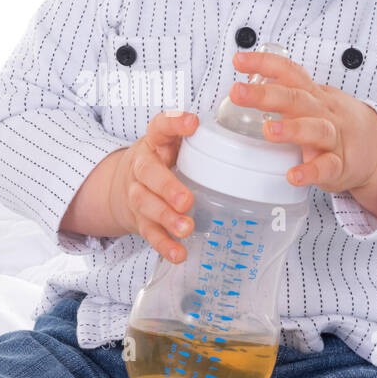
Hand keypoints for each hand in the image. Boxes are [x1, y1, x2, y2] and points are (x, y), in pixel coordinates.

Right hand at [105, 110, 199, 261]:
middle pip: (148, 174)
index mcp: (154, 143)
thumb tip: (255, 137)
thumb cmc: (161, 162)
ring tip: (186, 228)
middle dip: (167, 188)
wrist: (120, 186)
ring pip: (146, 205)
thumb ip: (201, 141)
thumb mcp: (173, 144)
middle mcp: (141, 167)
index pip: (160, 127)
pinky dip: (164, 245)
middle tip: (186, 200)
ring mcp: (137, 194)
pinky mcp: (139, 219)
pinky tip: (178, 253)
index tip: (192, 124)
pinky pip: (149, 233)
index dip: (174, 124)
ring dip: (166, 218)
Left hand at [229, 49, 376, 206]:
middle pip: (296, 98)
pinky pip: (327, 167)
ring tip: (268, 130)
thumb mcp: (311, 101)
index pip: (289, 71)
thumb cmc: (334, 122)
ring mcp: (333, 138)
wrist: (376, 148)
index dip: (264, 63)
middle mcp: (322, 112)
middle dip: (265, 94)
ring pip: (315, 129)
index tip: (238, 60)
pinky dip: (311, 171)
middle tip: (238, 92)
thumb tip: (247, 83)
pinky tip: (293, 175)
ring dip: (291, 129)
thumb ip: (283, 92)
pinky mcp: (340, 165)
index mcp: (312, 95)